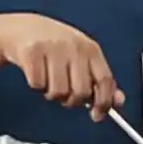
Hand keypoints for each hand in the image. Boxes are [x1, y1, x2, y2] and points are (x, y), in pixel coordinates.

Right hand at [0, 14, 124, 120]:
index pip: (105, 80)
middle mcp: (75, 47)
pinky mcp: (32, 52)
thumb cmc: (57, 47)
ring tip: (49, 80)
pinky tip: (37, 72)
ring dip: (52, 94)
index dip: (104, 102)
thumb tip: (118, 103)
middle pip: (81, 92)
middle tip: (65, 93)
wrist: (24, 28)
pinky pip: (37, 85)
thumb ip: (100, 80)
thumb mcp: (82, 58)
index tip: (98, 115)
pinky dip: (36, 85)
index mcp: (91, 49)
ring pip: (58, 92)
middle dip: (72, 101)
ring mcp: (53, 48)